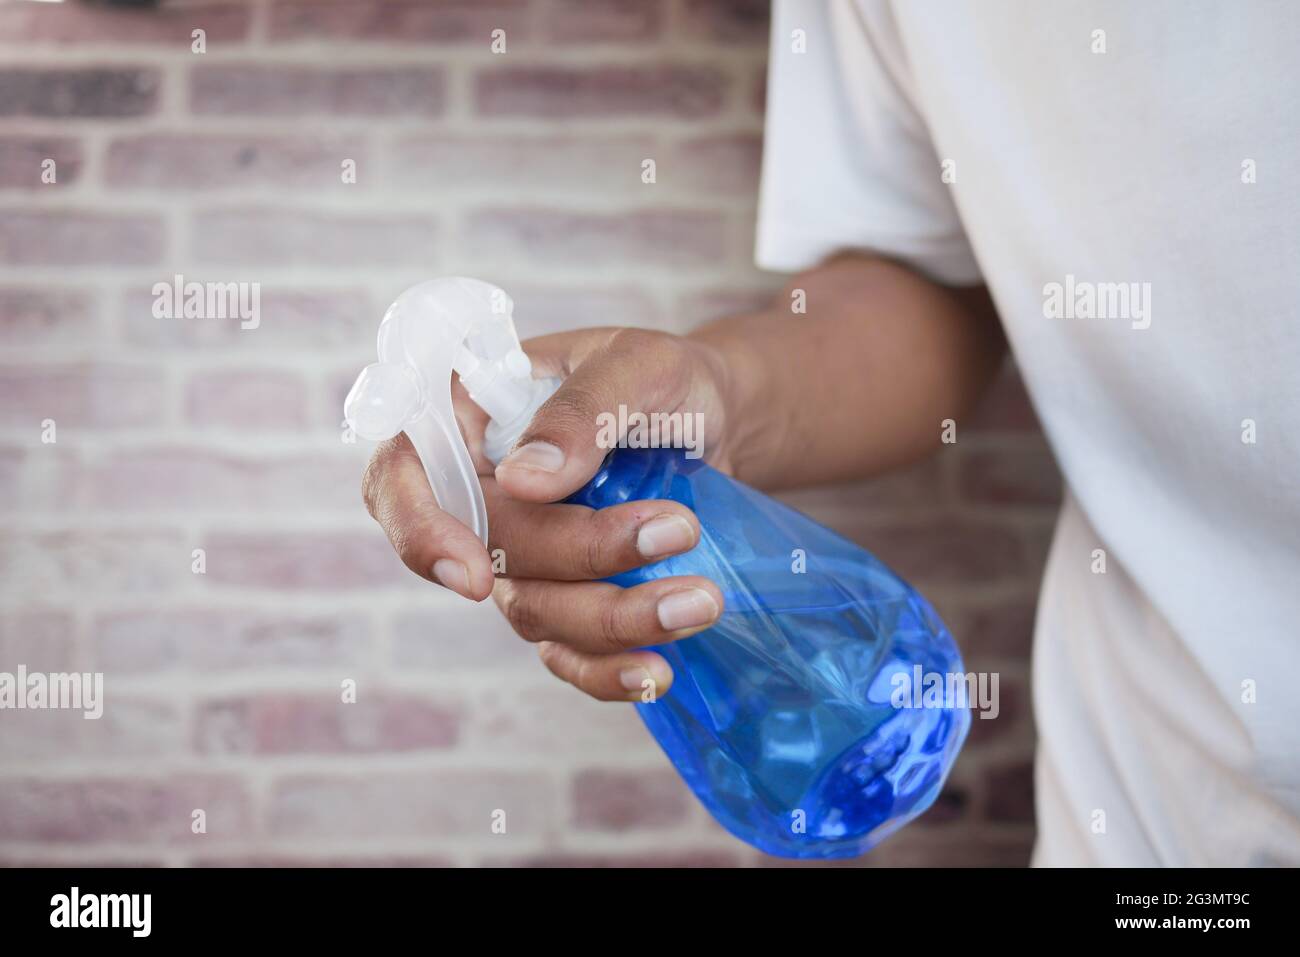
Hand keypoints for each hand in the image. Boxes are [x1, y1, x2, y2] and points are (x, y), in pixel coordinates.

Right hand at [362, 327, 735, 700]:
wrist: (717, 422)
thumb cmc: (663, 380)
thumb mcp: (637, 365)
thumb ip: (582, 410)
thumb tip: (524, 479)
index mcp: (467, 421)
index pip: (401, 478)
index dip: (420, 533)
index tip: (475, 575)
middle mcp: (480, 495)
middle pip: (490, 553)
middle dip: (583, 556)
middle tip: (679, 531)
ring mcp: (521, 558)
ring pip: (535, 611)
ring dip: (616, 616)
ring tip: (700, 599)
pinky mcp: (566, 602)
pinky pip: (567, 654)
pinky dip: (608, 672)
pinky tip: (658, 674)